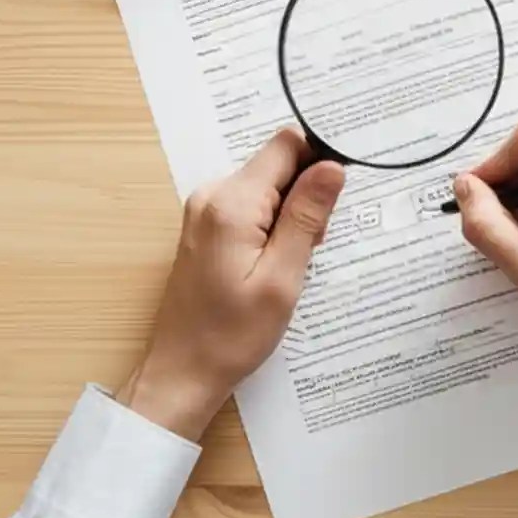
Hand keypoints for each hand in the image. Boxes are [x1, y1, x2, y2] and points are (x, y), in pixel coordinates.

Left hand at [117, 129, 345, 439]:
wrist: (182, 372)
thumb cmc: (233, 335)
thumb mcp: (282, 278)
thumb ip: (306, 217)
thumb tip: (333, 167)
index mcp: (232, 203)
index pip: (287, 145)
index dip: (321, 161)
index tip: (335, 201)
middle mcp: (212, 195)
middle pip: (279, 165)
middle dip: (307, 197)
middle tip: (310, 249)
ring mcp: (204, 210)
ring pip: (268, 187)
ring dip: (291, 216)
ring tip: (289, 265)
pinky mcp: (204, 227)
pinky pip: (250, 207)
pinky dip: (272, 227)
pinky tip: (272, 265)